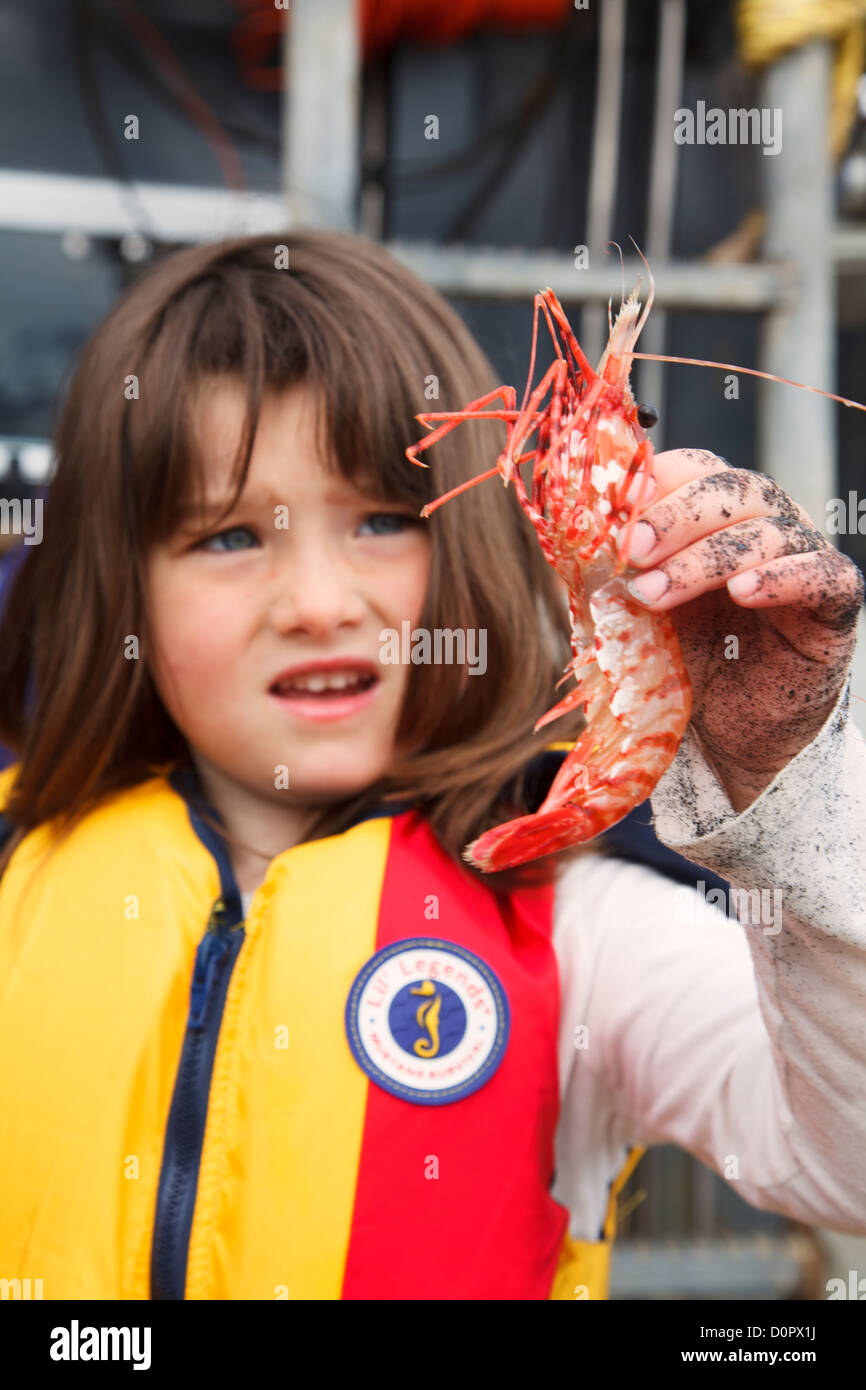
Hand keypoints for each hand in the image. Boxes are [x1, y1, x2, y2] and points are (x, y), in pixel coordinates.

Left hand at [617, 449, 863, 810]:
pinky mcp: (835, 603)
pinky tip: (743, 592)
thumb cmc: (682, 665)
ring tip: (655, 593)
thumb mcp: (632, 614)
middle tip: (631, 549)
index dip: (657, 478)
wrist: (728, 737)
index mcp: (714, 515)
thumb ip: (607, 575)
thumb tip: (563, 535)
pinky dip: (784, 577)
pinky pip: (823, 575)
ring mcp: (804, 557)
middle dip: (675, 516)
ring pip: (767, 532)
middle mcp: (764, 523)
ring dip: (705, 558)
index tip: (615, 504)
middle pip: (732, 489)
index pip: (694, 469)